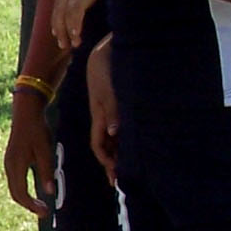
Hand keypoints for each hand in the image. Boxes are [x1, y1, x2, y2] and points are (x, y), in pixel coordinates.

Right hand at [4, 97, 55, 217]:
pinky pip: (14, 180)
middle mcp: (9, 166)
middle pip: (15, 194)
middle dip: (29, 205)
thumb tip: (49, 192)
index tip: (45, 211)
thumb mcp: (45, 151)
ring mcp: (9, 163)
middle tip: (44, 211)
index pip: (21, 194)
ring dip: (26, 198)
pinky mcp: (11, 159)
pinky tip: (33, 190)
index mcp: (17, 166)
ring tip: (40, 203)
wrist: (26, 113)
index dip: (32, 206)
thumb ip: (46, 172)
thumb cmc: (37, 130)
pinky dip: (23, 189)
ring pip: (14, 188)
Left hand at [51, 0, 133, 51]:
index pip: (59, 2)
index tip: (59, 32)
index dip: (57, 19)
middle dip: (59, 29)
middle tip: (63, 45)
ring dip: (67, 31)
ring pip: (64, 13)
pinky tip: (77, 36)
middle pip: (58, 10)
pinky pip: (75, 11)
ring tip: (73, 44)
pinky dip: (74, 25)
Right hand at [87, 37, 119, 184]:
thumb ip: (112, 110)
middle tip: (119, 181)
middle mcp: (103, 116)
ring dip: (118, 152)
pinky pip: (119, 125)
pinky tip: (132, 142)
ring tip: (127, 167)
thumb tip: (113, 133)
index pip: (99, 144)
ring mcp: (110, 110)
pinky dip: (124, 137)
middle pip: (105, 145)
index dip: (106, 160)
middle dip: (111, 163)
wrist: (105, 48)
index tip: (115, 174)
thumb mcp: (109, 88)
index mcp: (99, 115)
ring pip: (113, 137)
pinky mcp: (116, 103)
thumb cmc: (106, 67)